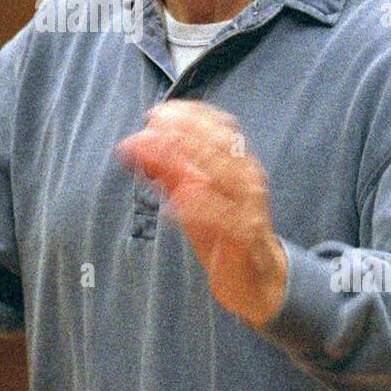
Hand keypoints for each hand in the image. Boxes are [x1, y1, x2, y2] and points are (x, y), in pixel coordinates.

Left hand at [117, 100, 287, 327]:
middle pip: (219, 145)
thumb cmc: (221, 232)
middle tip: (150, 129)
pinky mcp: (245, 235)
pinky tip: (173, 206)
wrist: (255, 278)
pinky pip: (222, 217)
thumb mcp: (191, 197)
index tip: (158, 112)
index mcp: (239, 164)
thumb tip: (135, 144)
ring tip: (155, 155)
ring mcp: (249, 206)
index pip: (220, 127)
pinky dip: (198, 207)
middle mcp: (248, 179)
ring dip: (188, 161)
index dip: (190, 115)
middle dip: (184, 132)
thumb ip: (167, 171)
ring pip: (223, 175)